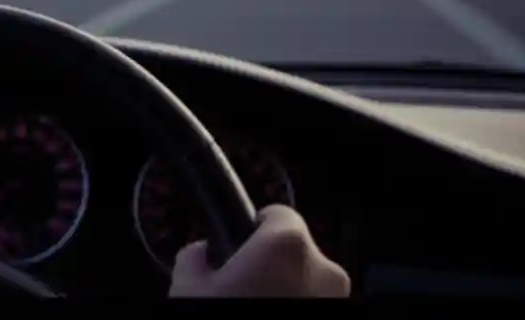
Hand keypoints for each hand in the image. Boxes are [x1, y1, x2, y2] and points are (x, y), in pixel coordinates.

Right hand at [169, 205, 350, 297]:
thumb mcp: (187, 290)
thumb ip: (196, 259)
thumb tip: (200, 257)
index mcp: (287, 247)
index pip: (277, 215)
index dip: (254, 229)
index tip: (238, 247)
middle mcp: (324, 271)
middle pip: (295, 253)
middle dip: (270, 268)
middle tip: (239, 291)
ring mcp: (338, 304)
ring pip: (307, 285)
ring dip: (286, 294)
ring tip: (254, 312)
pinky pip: (315, 307)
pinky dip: (298, 311)